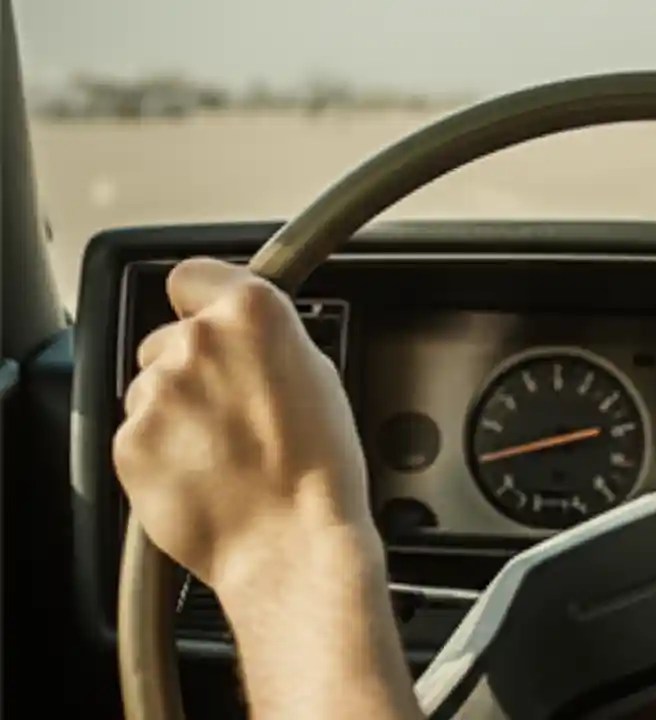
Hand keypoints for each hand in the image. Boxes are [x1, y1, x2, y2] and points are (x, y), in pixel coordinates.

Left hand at [113, 258, 374, 592]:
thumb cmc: (320, 472)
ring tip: (223, 452)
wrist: (292, 545)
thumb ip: (270, 341)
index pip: (193, 275)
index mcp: (252, 314)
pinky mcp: (130, 441)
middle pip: (171, 339)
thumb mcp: (320, 378)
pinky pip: (138, 435)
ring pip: (151, 389)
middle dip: (193, 368)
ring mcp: (157, 392)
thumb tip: (247, 338)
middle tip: (234, 411)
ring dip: (176, 413)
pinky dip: (161, 453)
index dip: (203, 302)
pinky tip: (203, 475)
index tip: (210, 320)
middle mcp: (197, 342)